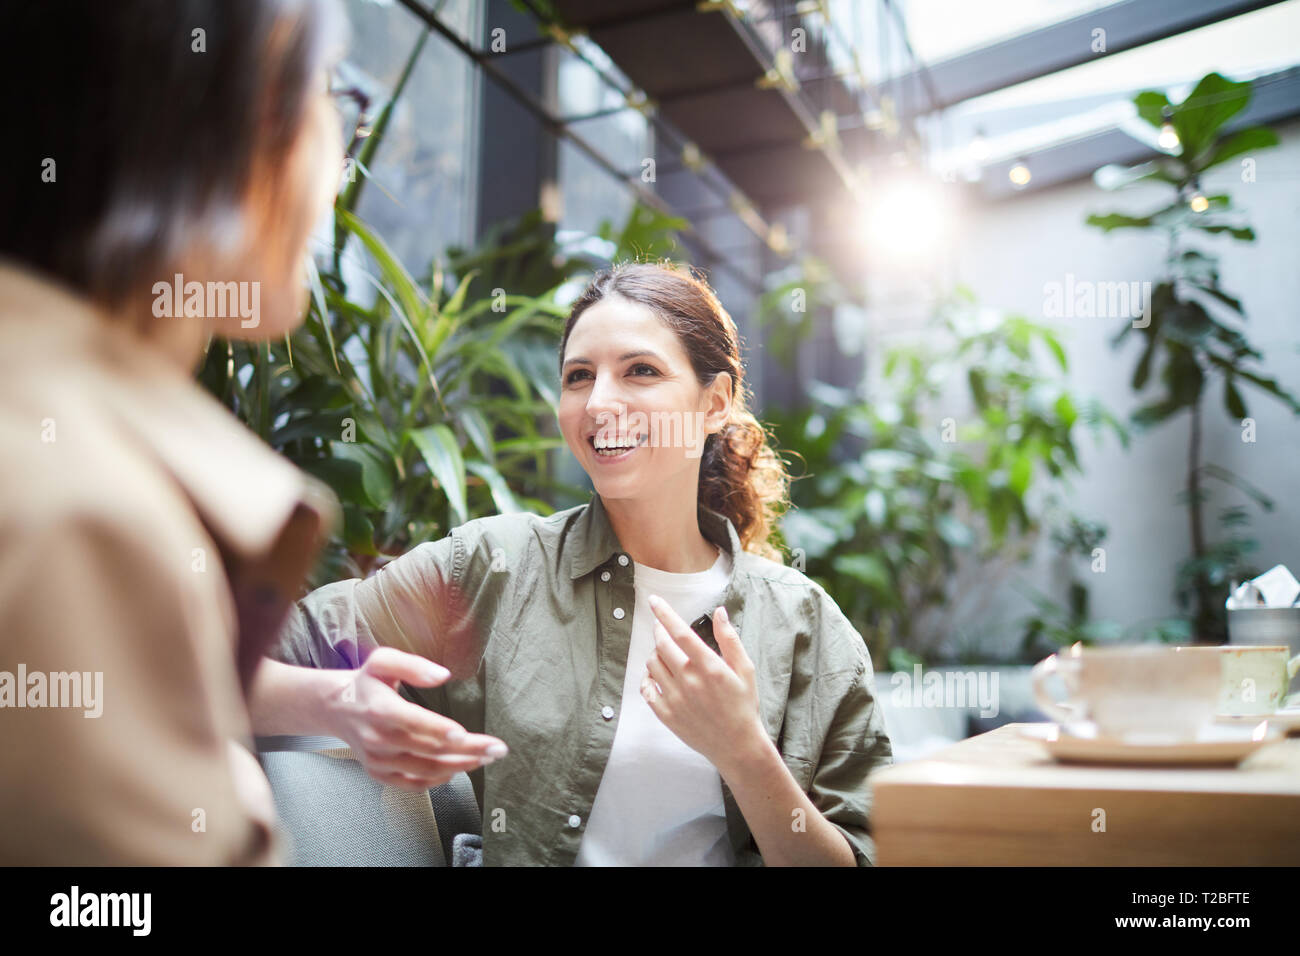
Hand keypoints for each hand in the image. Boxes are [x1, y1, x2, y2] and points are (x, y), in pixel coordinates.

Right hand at [325, 647, 507, 789]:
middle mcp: (377, 739)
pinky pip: (413, 783)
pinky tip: (460, 769)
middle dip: (467, 750)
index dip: (440, 729)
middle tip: (497, 749)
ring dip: (460, 766)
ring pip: (425, 770)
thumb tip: (443, 675)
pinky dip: (439, 780)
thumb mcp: (384, 661)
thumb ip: (413, 665)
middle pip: (429, 749)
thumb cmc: (367, 682)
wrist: (337, 708)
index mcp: (379, 710)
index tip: (465, 733)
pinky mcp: (379, 774)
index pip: (413, 722)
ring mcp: (378, 761)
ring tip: (486, 758)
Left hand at [641, 595, 765, 772]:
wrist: (738, 746)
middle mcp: (689, 681)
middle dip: (659, 631)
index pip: (680, 633)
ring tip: (664, 652)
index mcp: (709, 667)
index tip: (654, 601)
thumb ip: (730, 639)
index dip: (665, 614)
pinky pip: (646, 690)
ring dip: (655, 653)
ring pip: (652, 665)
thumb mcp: (745, 669)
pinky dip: (647, 678)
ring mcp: (675, 699)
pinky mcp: (667, 715)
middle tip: (662, 628)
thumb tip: (719, 612)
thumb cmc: (744, 705)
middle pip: (662, 646)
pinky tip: (655, 675)